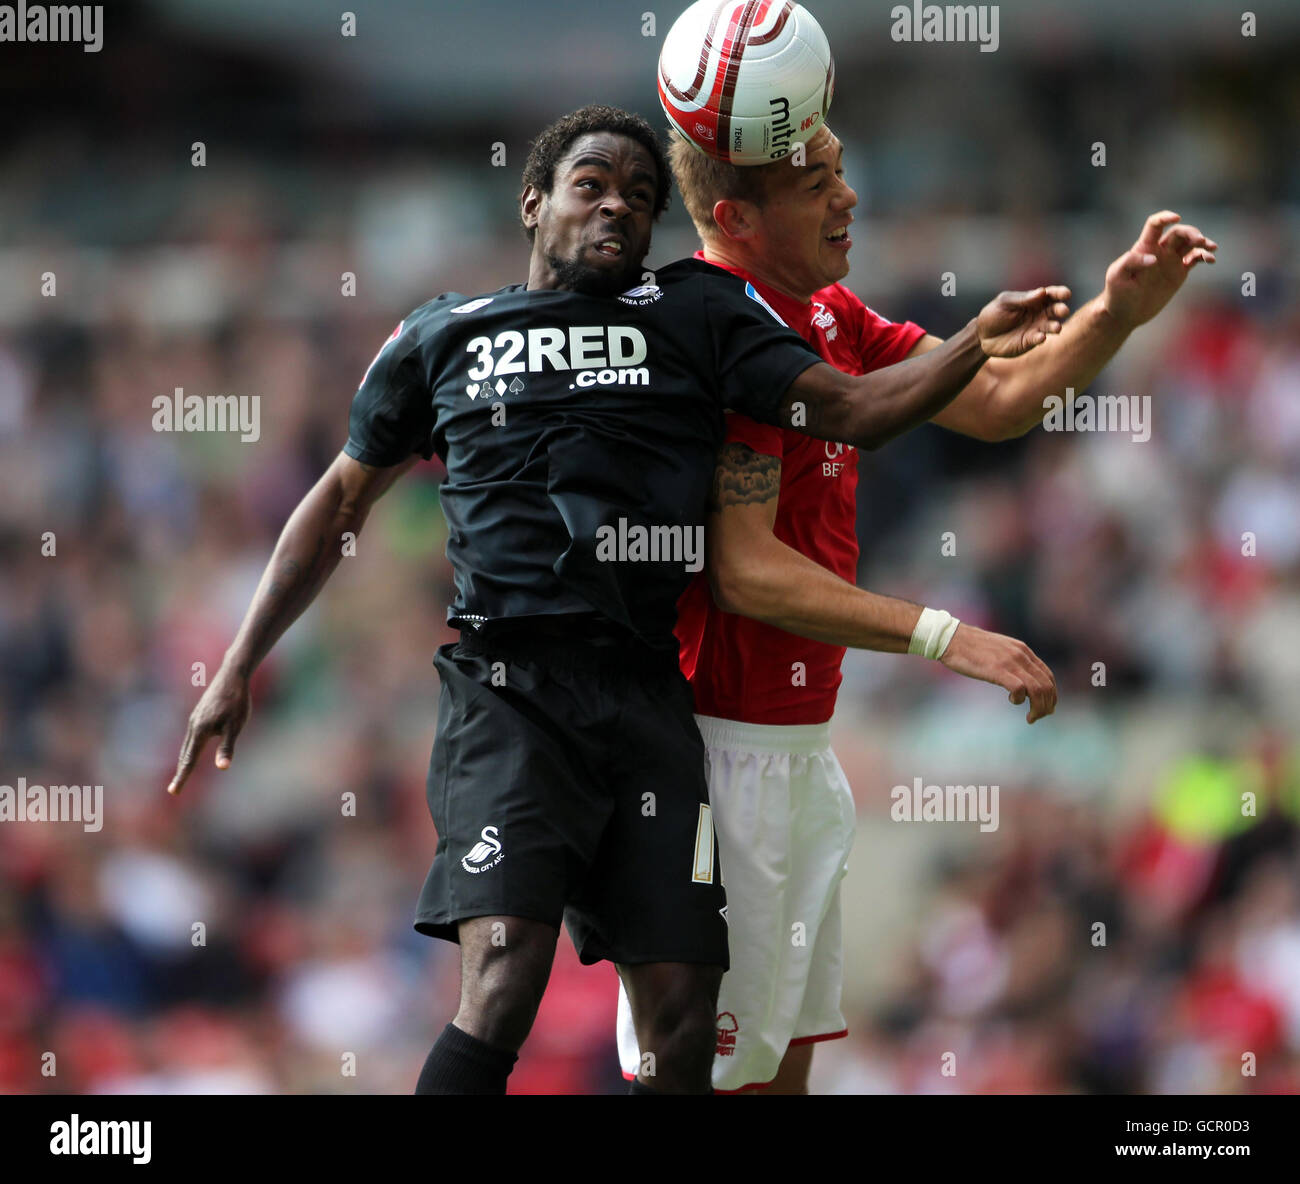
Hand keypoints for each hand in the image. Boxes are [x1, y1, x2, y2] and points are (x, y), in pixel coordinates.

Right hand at [167, 667, 251, 794]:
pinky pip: (192, 735)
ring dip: (184, 759)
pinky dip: (190, 747)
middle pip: (185, 754)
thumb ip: (227, 747)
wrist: (232, 675)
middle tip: (174, 790)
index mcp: (201, 731)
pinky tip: (193, 748)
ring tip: (182, 773)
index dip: (183, 777)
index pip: (190, 760)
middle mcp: (194, 726)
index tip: (174, 792)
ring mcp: (195, 719)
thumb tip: (222, 767)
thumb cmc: (237, 701)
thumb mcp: (236, 726)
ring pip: (188, 744)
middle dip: (181, 772)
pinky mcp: (200, 713)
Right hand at [939, 623, 1057, 723]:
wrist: (951, 638)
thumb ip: (1011, 659)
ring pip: (1037, 689)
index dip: (1051, 694)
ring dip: (1038, 707)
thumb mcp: (998, 649)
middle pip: (1046, 685)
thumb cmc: (970, 647)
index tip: (1045, 707)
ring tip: (1031, 717)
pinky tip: (1012, 701)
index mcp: (1023, 650)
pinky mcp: (998, 670)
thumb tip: (1018, 676)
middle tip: (1038, 716)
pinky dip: (1020, 700)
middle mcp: (1021, 655)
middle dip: (1047, 705)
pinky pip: (1020, 689)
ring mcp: (1010, 662)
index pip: (1048, 675)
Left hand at [977, 287, 1071, 357]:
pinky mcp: (1029, 342)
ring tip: (1057, 327)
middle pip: (1054, 310)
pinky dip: (1041, 338)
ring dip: (1055, 326)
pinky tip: (1041, 337)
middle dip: (1060, 310)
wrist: (982, 335)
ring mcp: (1036, 328)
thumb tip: (1042, 292)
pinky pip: (1038, 339)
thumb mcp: (1005, 302)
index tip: (1066, 294)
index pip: (1050, 295)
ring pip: (1050, 326)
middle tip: (1063, 310)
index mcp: (1034, 300)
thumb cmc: (994, 314)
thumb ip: (1023, 299)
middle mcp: (1039, 314)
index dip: (1059, 293)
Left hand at [1101, 210, 1216, 329]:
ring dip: (1202, 242)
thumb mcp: (1117, 277)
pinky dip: (1204, 256)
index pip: (1155, 225)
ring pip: (1190, 243)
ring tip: (1211, 247)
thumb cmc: (1117, 294)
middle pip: (1179, 232)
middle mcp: (1159, 250)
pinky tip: (1211, 260)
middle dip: (1191, 232)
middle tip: (1199, 240)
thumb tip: (1153, 259)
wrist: (1125, 313)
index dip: (1165, 218)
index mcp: (1144, 247)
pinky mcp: (1179, 272)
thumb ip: (1131, 263)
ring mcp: (1170, 261)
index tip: (1177, 217)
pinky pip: (1195, 259)